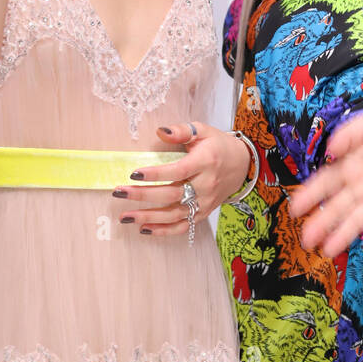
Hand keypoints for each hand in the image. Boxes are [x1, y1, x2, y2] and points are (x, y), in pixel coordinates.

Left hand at [110, 122, 250, 237]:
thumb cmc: (218, 145)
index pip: (178, 171)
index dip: (156, 174)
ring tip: (125, 217)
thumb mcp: (203, 130)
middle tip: (119, 193)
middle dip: (143, 196)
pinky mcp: (203, 213)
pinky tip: (144, 229)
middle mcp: (206, 184)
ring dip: (149, 217)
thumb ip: (181, 130)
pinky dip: (164, 231)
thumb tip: (160, 131)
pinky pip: (183, 227)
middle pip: (172, 194)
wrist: (243, 164)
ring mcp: (205, 202)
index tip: (134, 173)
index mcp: (206, 161)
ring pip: (175, 214)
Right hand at [288, 110, 362, 260]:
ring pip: (356, 220)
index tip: (295, 210)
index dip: (309, 196)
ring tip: (328, 251)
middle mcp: (357, 188)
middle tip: (306, 239)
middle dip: (321, 224)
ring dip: (343, 235)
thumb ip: (349, 134)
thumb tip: (331, 149)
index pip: (324, 184)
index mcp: (347, 168)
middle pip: (336, 208)